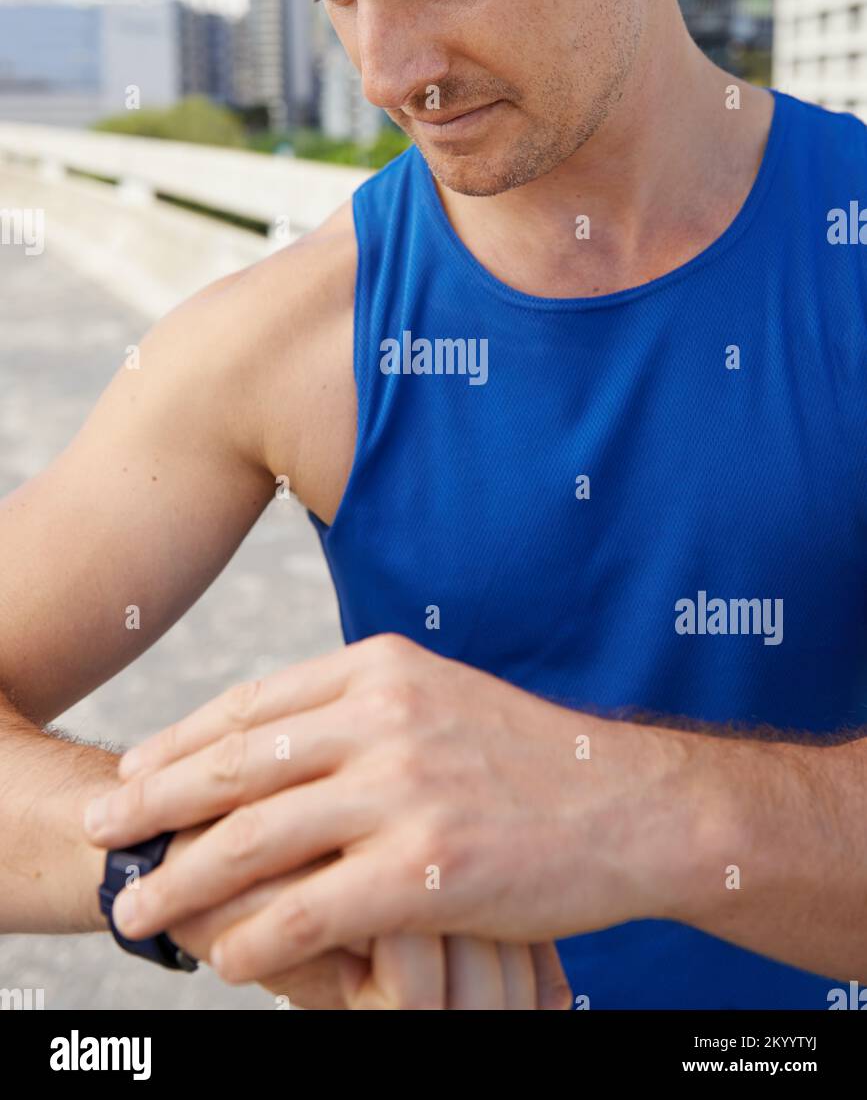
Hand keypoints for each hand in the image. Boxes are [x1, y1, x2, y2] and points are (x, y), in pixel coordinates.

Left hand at [86, 634, 690, 982]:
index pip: (255, 704)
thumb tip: (275, 742)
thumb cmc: (532, 758)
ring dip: (184, 879)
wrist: (634, 804)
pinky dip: (257, 938)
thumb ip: (363, 710)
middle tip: (103, 830)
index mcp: (383, 668)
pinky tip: (228, 957)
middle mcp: (385, 716)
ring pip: (255, 838)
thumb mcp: (442, 700)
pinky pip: (311, 911)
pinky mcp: (428, 866)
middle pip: (237, 763)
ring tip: (141, 909)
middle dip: (155, 803)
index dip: (183, 741)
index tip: (136, 770)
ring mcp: (405, 789)